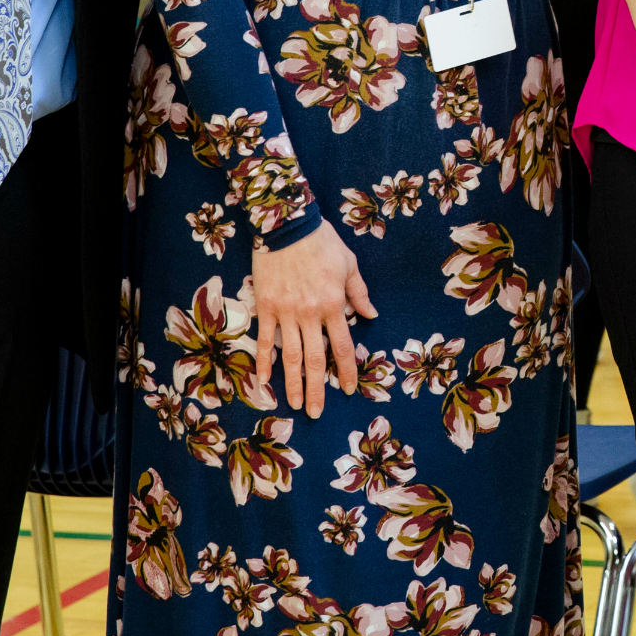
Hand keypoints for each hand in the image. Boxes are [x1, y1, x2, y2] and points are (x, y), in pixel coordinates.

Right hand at [248, 225, 374, 418]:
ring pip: (289, 355)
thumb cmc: (322, 242)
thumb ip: (358, 293)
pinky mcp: (265, 307)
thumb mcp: (348, 264)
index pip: (342, 346)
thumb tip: (371, 315)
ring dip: (292, 383)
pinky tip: (264, 380)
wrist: (286, 224)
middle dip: (317, 389)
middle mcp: (310, 314)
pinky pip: (264, 339)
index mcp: (333, 304)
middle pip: (314, 359)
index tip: (348, 389)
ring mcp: (285, 312)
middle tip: (317, 412)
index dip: (346, 369)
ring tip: (294, 405)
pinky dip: (264, 361)